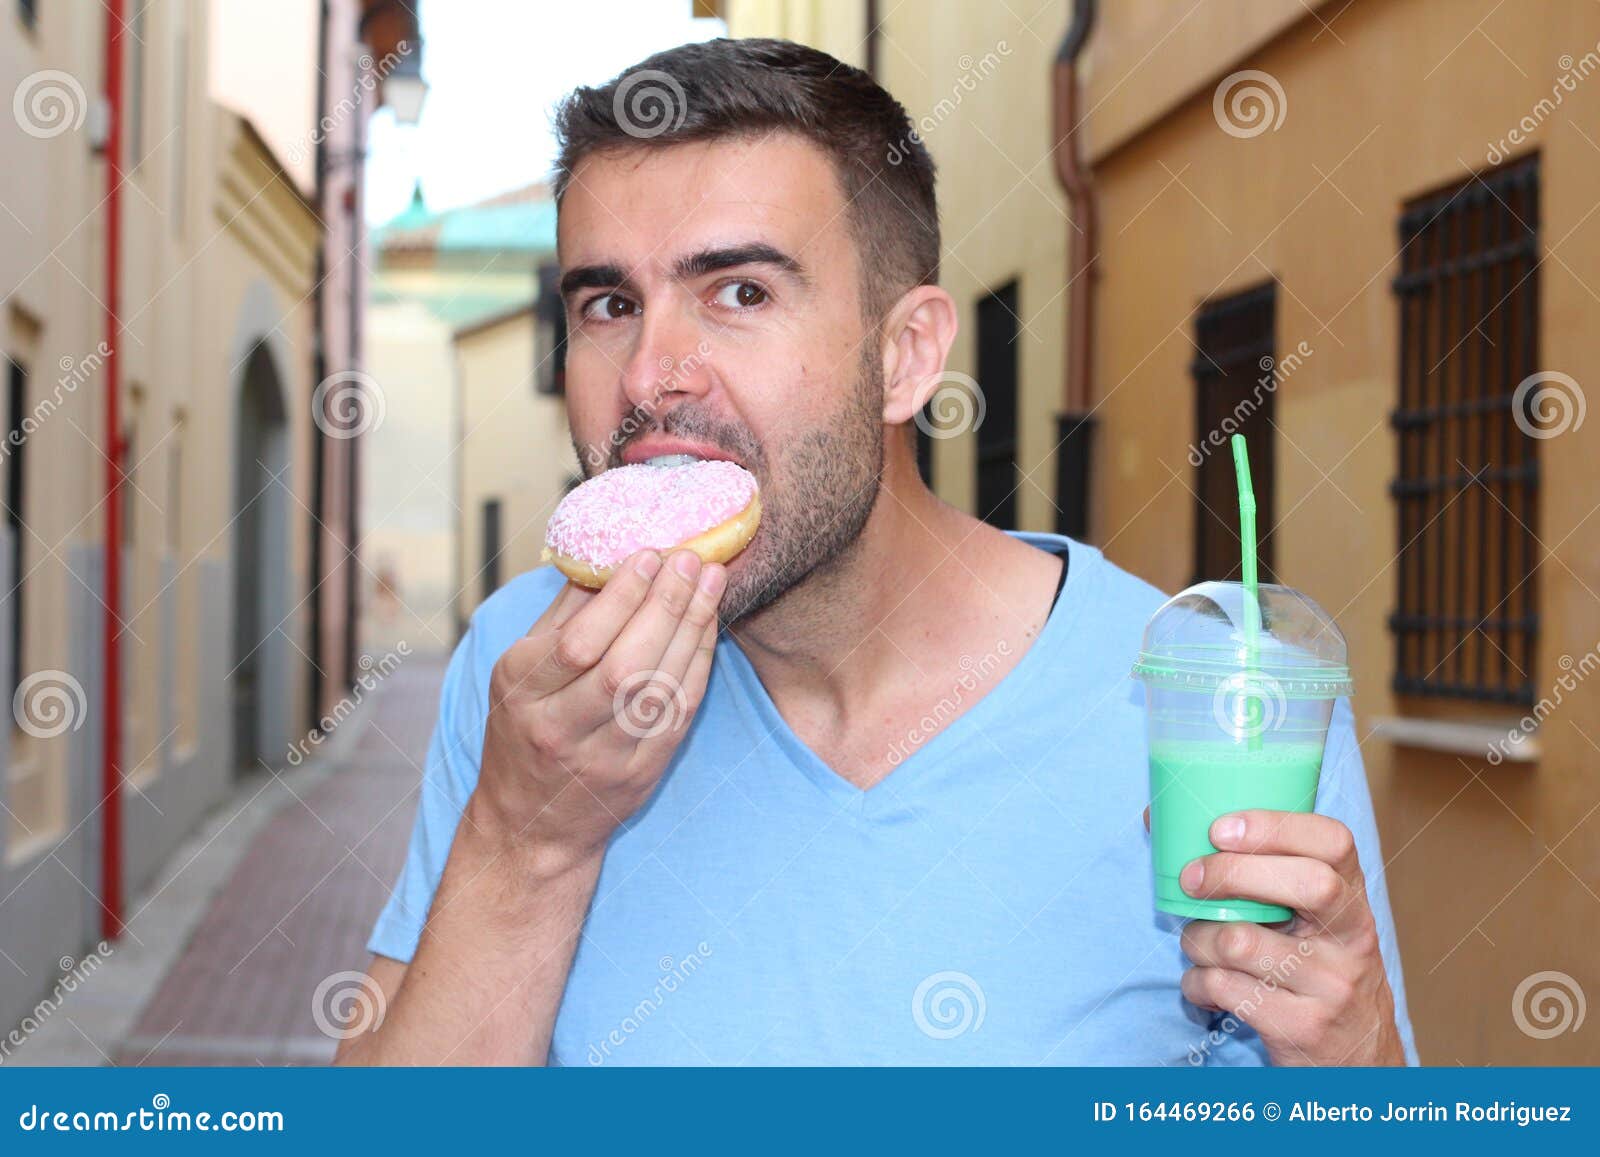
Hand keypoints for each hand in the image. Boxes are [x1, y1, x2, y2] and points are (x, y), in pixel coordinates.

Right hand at [469, 549, 725, 873]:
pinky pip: (680, 710)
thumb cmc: (523, 730)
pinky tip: (708, 624)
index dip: (622, 597)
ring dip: (692, 628)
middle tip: (689, 559)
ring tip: (710, 581)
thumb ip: (562, 616)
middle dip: (665, 606)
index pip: (579, 642)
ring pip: (660, 687)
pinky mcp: (643, 771)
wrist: (532, 825)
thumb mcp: (519, 671)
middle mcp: (561, 728)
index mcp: (523, 693)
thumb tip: (608, 557)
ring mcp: (605, 755)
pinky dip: (699, 662)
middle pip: (626, 665)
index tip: (649, 555)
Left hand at [1147, 807, 1405, 1065]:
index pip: (1334, 842)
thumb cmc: (1313, 975)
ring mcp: (1332, 985)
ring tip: (1197, 946)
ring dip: (1198, 939)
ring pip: (1242, 941)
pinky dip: (1197, 984)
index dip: (1274, 825)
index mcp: (1352, 901)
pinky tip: (1203, 987)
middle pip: (1307, 884)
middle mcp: (1353, 939)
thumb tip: (1160, 820)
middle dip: (1231, 873)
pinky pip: (1226, 988)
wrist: (1358, 1065)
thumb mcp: (1314, 925)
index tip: (1221, 829)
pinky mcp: (1302, 1027)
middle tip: (1190, 879)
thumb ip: (1265, 878)